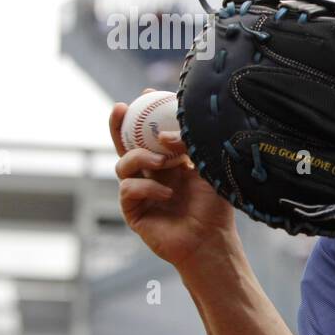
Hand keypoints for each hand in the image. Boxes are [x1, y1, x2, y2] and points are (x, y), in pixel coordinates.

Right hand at [109, 88, 239, 271]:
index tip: (149, 93)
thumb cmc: (215, 207)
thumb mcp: (207, 168)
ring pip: (123, 165)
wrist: (212, 241)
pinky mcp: (133, 211)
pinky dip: (146, 187)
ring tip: (164, 163)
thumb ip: (188, 147)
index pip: (152, 135)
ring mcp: (141, 193)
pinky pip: (128, 189)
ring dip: (140, 158)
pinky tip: (166, 193)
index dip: (147, 114)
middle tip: (119, 107)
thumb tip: (163, 133)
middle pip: (126, 145)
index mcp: (171, 164)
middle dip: (119, 125)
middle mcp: (152, 176)